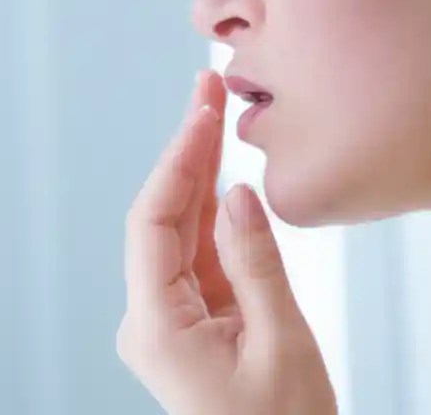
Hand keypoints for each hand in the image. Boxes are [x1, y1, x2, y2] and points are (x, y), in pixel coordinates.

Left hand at [117, 72, 336, 414]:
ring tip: (216, 113)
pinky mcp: (192, 322)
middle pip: (161, 218)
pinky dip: (213, 213)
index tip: (202, 110)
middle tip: (207, 88)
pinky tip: (225, 172)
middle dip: (186, 153)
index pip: (154, 222)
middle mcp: (149, 320)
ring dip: (199, 175)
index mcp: (156, 328)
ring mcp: (169, 320)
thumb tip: (236, 191)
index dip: (177, 159)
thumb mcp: (280, 342)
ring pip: (179, 232)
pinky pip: (198, 256)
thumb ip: (255, 262)